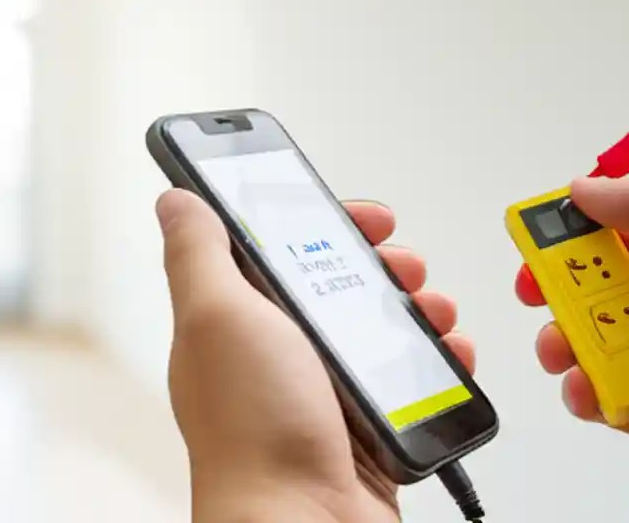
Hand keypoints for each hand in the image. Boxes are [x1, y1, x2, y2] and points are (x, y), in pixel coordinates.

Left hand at [156, 189, 474, 522]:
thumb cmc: (252, 428)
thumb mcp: (216, 316)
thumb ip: (199, 252)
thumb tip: (177, 200)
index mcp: (232, 319)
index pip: (274, 248)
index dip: (318, 222)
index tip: (362, 216)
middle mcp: (273, 353)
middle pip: (334, 284)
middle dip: (380, 265)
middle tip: (405, 268)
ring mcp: (318, 392)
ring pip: (376, 330)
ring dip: (416, 310)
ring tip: (436, 312)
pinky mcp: (361, 428)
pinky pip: (407, 382)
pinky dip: (437, 364)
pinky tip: (451, 355)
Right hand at [518, 174, 628, 457]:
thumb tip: (583, 190)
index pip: (616, 234)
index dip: (571, 234)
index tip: (538, 241)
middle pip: (593, 287)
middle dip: (554, 288)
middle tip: (534, 293)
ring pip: (588, 342)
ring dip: (559, 342)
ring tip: (557, 348)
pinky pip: (603, 398)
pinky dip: (583, 393)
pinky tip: (584, 387)